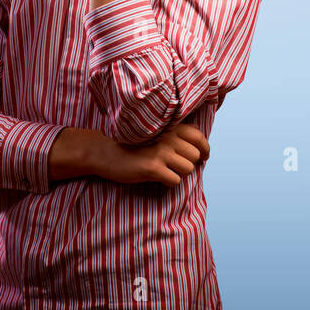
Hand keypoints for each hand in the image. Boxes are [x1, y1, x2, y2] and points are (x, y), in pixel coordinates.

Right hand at [93, 123, 210, 186]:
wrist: (105, 151)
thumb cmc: (132, 144)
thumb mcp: (155, 132)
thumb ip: (174, 134)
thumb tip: (199, 146)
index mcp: (170, 127)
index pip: (199, 136)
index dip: (204, 149)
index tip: (203, 157)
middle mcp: (168, 137)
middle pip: (196, 156)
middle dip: (188, 163)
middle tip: (176, 167)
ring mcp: (161, 152)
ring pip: (188, 169)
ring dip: (179, 173)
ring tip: (165, 171)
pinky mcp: (152, 168)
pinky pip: (175, 180)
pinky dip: (169, 182)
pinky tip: (158, 177)